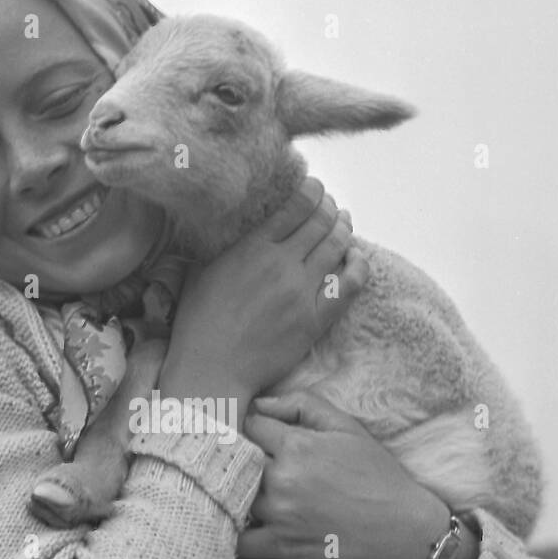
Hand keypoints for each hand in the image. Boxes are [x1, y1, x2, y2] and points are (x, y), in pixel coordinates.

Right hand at [158, 177, 366, 412]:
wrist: (213, 370)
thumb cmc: (199, 324)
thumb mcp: (202, 272)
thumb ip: (225, 246)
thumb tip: (233, 225)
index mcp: (253, 248)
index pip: (297, 205)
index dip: (313, 191)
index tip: (316, 188)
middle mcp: (282, 264)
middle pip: (321, 221)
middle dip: (330, 207)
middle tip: (330, 206)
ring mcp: (302, 292)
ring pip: (337, 246)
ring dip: (344, 229)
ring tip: (344, 223)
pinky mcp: (316, 319)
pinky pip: (350, 285)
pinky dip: (358, 265)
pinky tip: (355, 258)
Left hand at [237, 390, 470, 558]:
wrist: (402, 527)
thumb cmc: (376, 474)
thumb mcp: (346, 426)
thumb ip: (300, 405)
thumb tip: (259, 404)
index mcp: (296, 447)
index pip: (250, 426)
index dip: (255, 428)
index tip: (264, 437)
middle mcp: (282, 480)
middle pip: (236, 461)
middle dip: (242, 458)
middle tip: (256, 463)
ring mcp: (279, 516)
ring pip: (234, 497)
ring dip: (238, 492)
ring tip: (252, 490)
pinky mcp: (281, 546)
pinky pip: (240, 542)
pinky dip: (234, 533)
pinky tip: (241, 524)